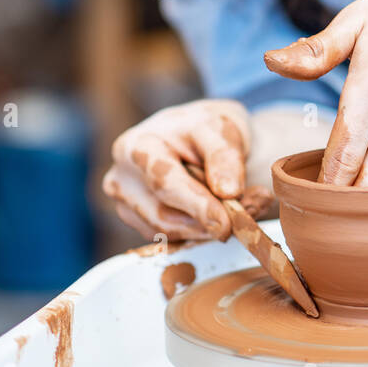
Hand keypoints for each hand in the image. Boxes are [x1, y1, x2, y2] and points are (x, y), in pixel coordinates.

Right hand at [102, 99, 274, 240]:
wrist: (202, 138)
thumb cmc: (208, 129)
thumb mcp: (222, 128)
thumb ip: (224, 156)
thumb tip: (227, 192)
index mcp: (135, 146)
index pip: (165, 182)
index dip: (198, 205)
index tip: (225, 222)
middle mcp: (122, 177)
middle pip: (163, 214)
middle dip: (207, 219)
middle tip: (246, 214)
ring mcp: (126, 203)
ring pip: (170, 231)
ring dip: (209, 226)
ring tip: (243, 206)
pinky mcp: (139, 223)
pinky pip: (173, 239)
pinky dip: (202, 231)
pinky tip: (221, 213)